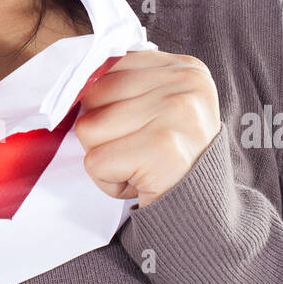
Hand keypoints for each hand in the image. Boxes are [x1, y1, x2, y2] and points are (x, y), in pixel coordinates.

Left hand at [73, 49, 222, 208]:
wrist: (206, 216)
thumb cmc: (174, 161)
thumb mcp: (161, 108)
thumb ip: (127, 86)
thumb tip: (76, 81)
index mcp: (186, 69)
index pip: (108, 67)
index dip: (105, 104)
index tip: (137, 128)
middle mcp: (185, 85)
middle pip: (93, 96)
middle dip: (102, 133)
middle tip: (138, 152)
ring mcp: (176, 114)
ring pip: (88, 128)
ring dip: (104, 158)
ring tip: (139, 166)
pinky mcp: (162, 150)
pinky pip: (96, 162)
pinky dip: (109, 182)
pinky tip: (139, 183)